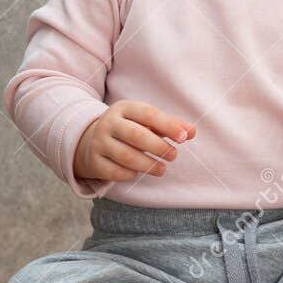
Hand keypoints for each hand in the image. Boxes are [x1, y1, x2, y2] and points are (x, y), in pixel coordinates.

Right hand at [74, 99, 195, 181]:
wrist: (90, 140)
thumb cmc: (129, 129)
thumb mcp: (147, 121)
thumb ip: (171, 125)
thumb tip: (192, 132)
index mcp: (124, 109)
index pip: (148, 114)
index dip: (168, 126)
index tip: (184, 138)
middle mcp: (109, 123)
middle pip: (136, 135)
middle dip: (159, 147)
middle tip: (174, 156)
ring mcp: (98, 142)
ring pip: (126, 156)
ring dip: (149, 165)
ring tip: (162, 168)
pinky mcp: (94, 162)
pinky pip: (115, 172)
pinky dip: (130, 174)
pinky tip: (138, 172)